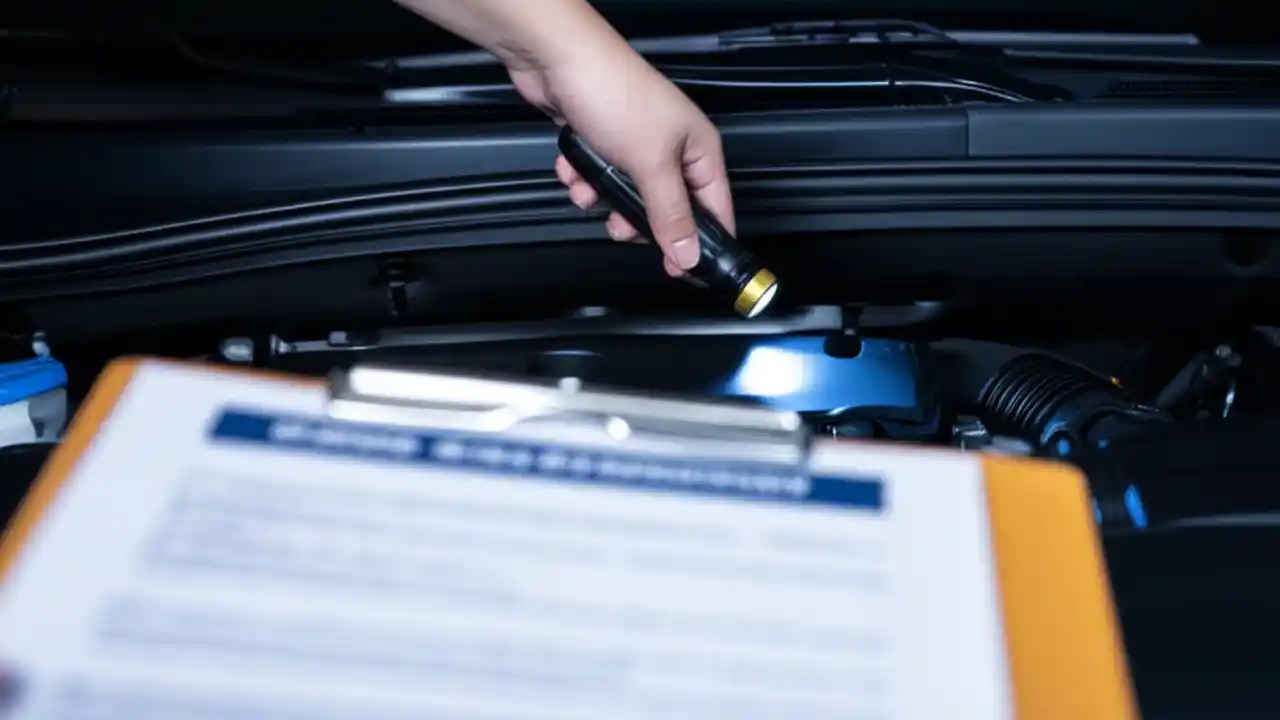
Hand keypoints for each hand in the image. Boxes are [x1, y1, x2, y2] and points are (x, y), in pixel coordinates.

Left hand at [509, 47, 734, 276]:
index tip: (684, 271)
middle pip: (666, 209)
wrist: (558, 60)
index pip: (715, 208)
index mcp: (699, 149)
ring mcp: (636, 144)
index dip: (702, 243)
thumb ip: (670, 214)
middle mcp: (671, 148)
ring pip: (626, 197)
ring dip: (602, 199)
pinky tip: (572, 168)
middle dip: (637, 221)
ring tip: (588, 191)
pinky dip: (582, 178)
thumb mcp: (651, 165)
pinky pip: (598, 178)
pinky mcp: (603, 141)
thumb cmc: (616, 95)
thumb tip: (689, 254)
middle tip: (620, 227)